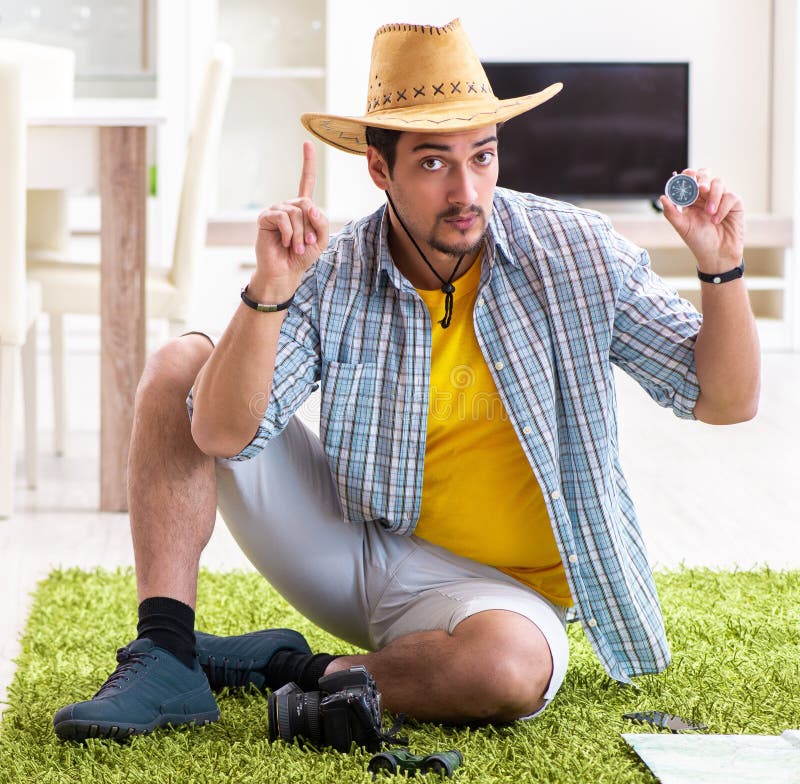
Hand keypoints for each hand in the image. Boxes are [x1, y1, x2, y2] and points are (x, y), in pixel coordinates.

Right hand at [251, 141, 328, 298]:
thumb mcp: (320, 240)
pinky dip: (290, 234)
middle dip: (311, 227)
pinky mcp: (266, 218)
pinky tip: (286, 244)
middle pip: (306, 203)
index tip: (307, 143)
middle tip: (308, 244)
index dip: (307, 163)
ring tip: (297, 248)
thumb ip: (321, 222)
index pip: (306, 182)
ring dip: (301, 235)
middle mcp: (288, 206)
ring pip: (296, 212)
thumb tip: (310, 207)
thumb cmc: (302, 257)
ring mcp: (276, 210)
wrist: (285, 272)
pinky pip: (283, 218)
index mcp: (302, 209)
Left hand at [659, 168, 743, 271]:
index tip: (685, 182)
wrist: (716, 255)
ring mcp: (720, 198)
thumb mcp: (682, 227)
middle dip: (702, 178)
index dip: (686, 177)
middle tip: (700, 189)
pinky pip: (730, 196)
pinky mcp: (734, 204)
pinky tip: (717, 220)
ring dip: (713, 196)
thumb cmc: (699, 242)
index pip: (688, 180)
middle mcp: (705, 196)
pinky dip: (723, 207)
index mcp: (690, 200)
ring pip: (718, 182)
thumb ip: (671, 213)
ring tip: (709, 213)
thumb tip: (662, 197)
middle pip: (704, 174)